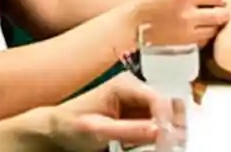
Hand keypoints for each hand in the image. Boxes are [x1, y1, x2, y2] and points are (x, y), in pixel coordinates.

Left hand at [41, 73, 160, 150]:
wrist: (57, 130)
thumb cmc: (72, 126)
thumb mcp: (98, 130)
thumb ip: (129, 130)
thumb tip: (160, 131)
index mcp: (125, 85)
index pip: (158, 99)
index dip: (167, 120)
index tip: (169, 141)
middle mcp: (135, 89)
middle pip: (167, 105)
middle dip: (172, 125)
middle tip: (172, 145)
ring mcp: (137, 101)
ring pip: (166, 114)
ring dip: (169, 130)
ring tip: (167, 146)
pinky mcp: (137, 114)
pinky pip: (157, 123)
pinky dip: (160, 135)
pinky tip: (159, 145)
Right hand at [131, 0, 230, 46]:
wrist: (136, 22)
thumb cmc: (156, 0)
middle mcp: (187, 13)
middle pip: (223, 13)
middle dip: (226, 9)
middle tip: (222, 6)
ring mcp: (187, 30)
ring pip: (216, 28)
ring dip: (217, 22)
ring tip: (211, 16)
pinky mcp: (186, 43)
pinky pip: (207, 39)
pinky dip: (208, 33)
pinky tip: (201, 26)